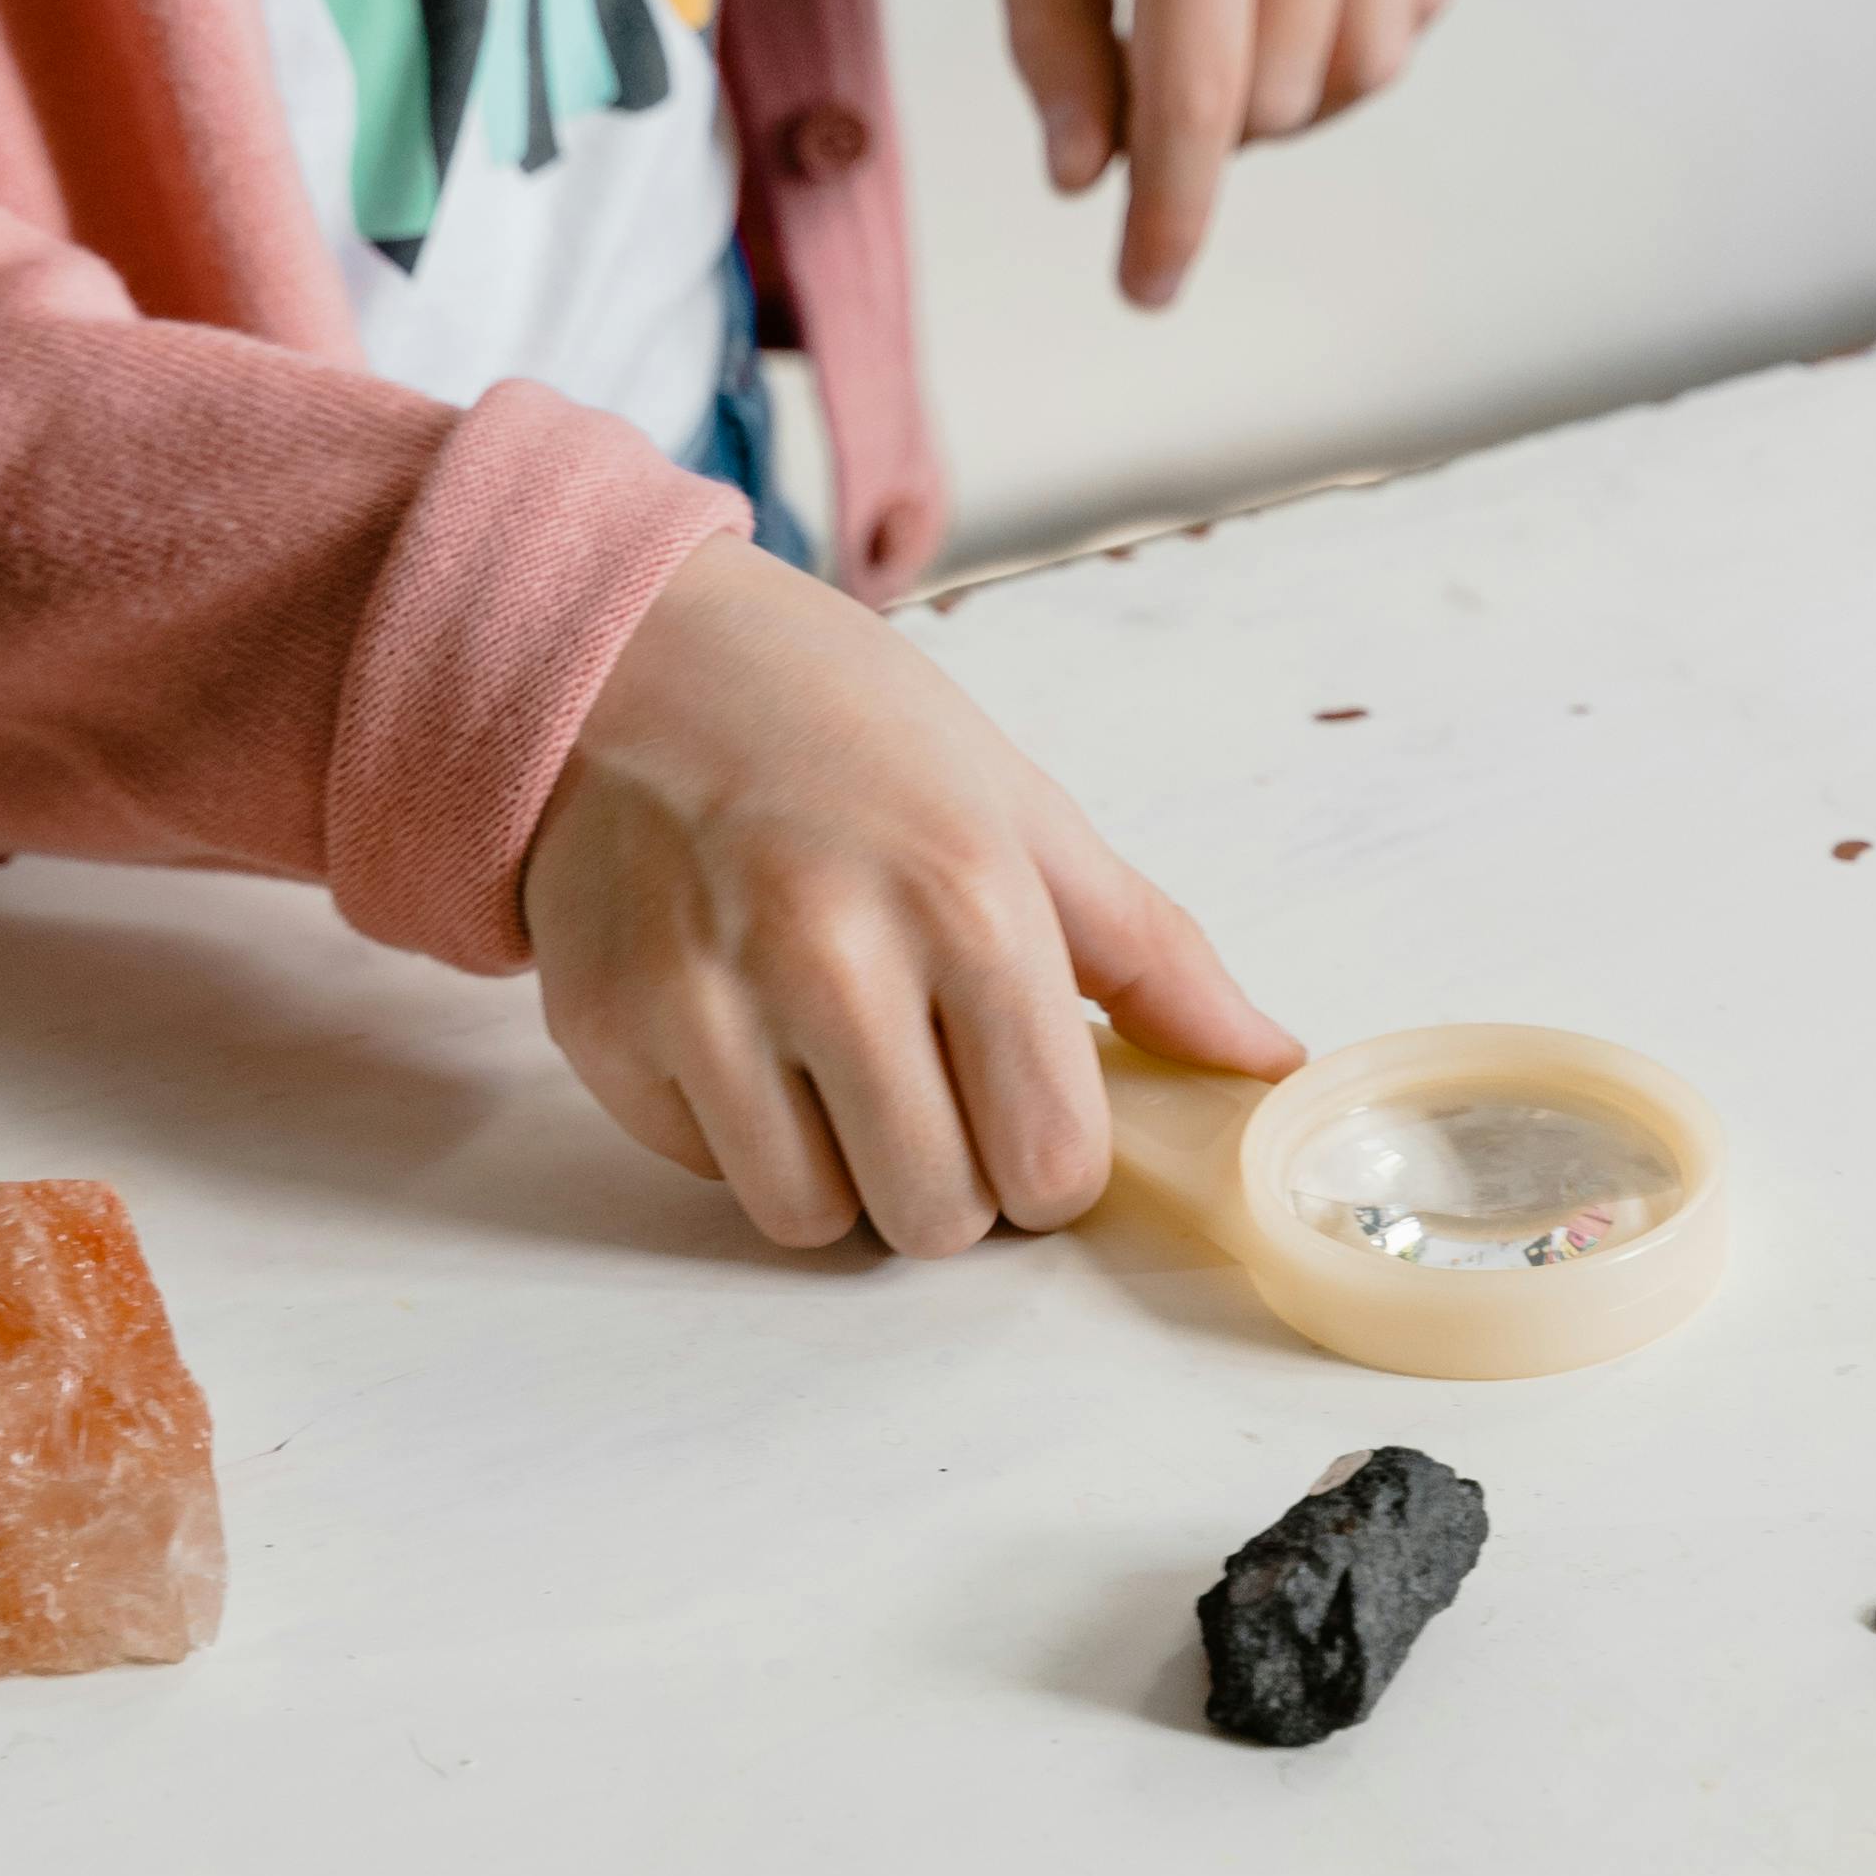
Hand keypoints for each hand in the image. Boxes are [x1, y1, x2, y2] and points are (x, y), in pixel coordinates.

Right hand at [523, 535, 1300, 1253]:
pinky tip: (744, 1028)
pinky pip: (713, 1171)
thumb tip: (1266, 1063)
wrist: (636, 658)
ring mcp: (707, 999)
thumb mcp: (1022, 812)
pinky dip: (740, 1132)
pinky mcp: (608, 1029)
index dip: (1052, 1163)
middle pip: (938, 1217)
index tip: (1026, 1108)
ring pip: (814, 1218)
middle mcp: (832, 956)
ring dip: (841, 1171)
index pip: (1052, 1165)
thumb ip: (1150, 955)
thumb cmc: (847, 729)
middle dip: (951, 1179)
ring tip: (833, 1062)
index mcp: (969, 900)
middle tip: (926, 1084)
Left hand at [970, 0, 1453, 309]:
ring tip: (1208, 19)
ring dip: (1279, 90)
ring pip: (1358, 73)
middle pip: (1276, 102)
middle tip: (1133, 60)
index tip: (1143, 287)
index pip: (1200, 101)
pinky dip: (1344, 34)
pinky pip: (1411, 9)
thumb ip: (1049, 24)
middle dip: (1199, 126)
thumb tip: (1084, 174)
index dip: (1169, 216)